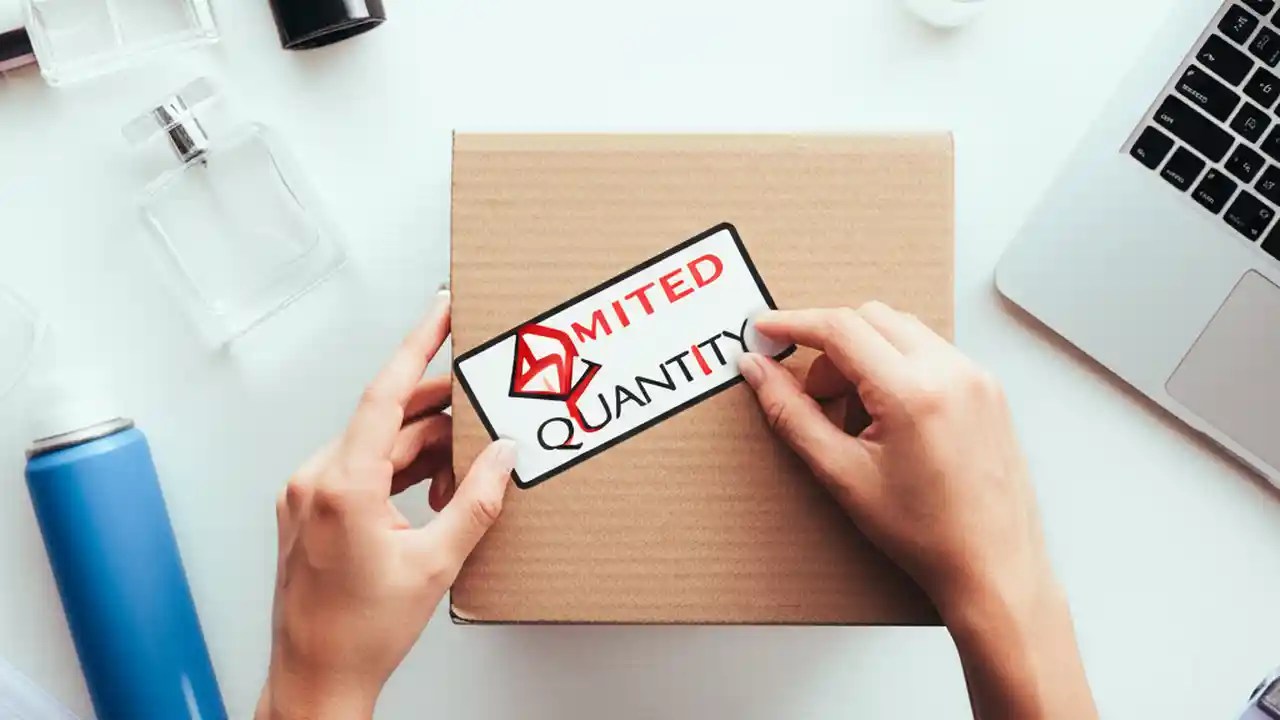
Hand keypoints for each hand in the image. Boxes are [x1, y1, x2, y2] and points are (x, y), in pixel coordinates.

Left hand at [256, 291, 516, 719]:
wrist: (315, 679)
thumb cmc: (359, 634)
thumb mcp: (435, 564)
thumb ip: (476, 502)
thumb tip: (502, 457)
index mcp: (342, 486)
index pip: (384, 394)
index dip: (418, 345)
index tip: (440, 310)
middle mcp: (315, 481)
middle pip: (385, 418)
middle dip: (437, 409)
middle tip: (479, 398)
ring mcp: (307, 496)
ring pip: (375, 445)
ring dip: (422, 447)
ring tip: (467, 462)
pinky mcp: (309, 511)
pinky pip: (361, 469)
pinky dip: (401, 470)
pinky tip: (435, 488)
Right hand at [739, 302, 1095, 718]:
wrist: (993, 568)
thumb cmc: (928, 535)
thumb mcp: (843, 475)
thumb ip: (793, 415)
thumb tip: (760, 373)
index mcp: (913, 392)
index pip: (841, 328)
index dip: (793, 324)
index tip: (766, 330)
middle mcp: (951, 373)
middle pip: (870, 318)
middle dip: (830, 348)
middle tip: (813, 395)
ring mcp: (976, 377)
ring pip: (900, 331)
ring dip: (864, 356)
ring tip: (854, 418)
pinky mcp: (988, 389)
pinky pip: (929, 352)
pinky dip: (896, 368)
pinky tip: (887, 419)